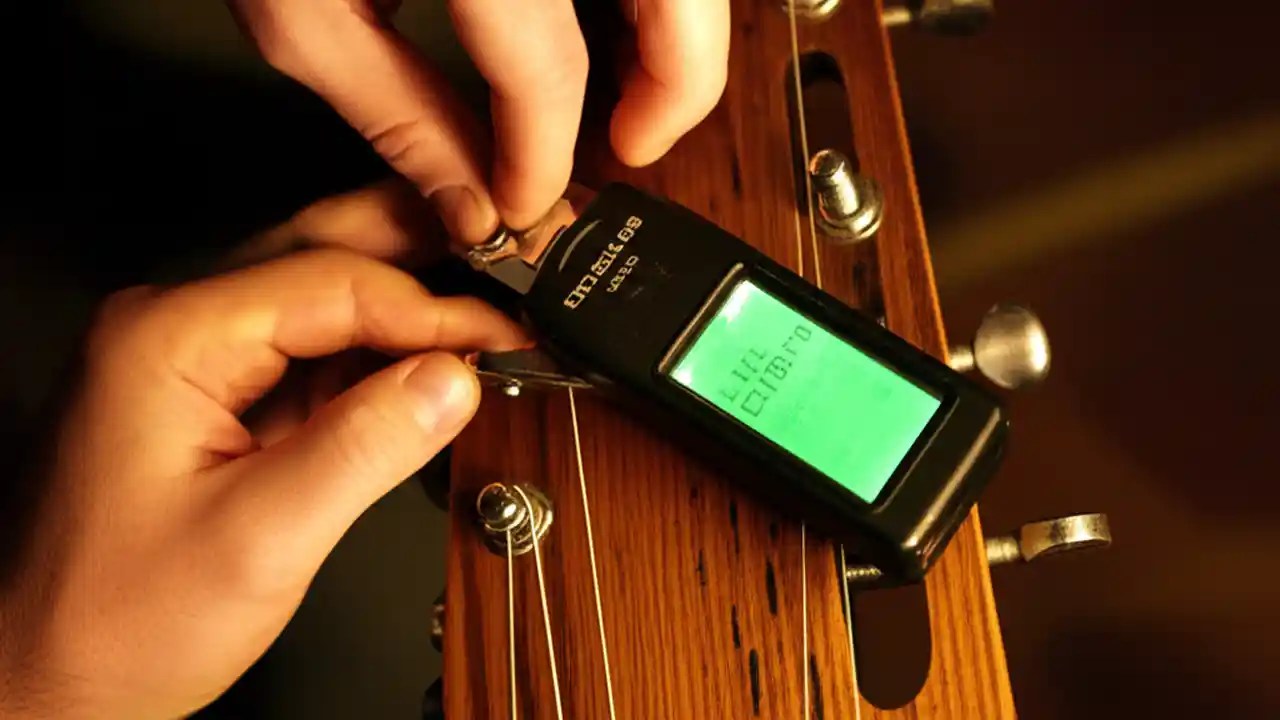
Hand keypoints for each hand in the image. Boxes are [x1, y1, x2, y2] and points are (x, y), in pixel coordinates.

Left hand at [0, 190, 525, 717]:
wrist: (45, 677)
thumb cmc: (114, 622)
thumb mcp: (259, 540)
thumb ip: (363, 449)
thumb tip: (453, 379)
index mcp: (170, 339)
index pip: (332, 282)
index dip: (431, 309)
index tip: (501, 338)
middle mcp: (175, 327)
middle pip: (322, 251)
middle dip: (423, 257)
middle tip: (510, 266)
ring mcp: (193, 357)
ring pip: (320, 293)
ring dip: (405, 303)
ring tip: (484, 316)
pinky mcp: (213, 395)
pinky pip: (309, 349)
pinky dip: (375, 353)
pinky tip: (426, 368)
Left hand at [228, 0, 729, 240]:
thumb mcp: (297, 7)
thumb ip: (394, 110)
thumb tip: (469, 203)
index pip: (543, 68)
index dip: (543, 156)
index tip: (526, 202)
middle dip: (677, 86)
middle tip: (634, 144)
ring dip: (672, 30)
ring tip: (628, 86)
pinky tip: (609, 18)